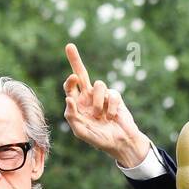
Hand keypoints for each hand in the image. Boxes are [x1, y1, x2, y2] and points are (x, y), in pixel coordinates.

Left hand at [63, 42, 150, 167]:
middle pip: (81, 74)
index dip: (70, 82)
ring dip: (99, 102)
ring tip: (101, 116)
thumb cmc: (99, 138)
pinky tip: (112, 117)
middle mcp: (88, 97)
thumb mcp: (81, 132)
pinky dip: (111, 108)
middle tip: (69, 46)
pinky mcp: (114, 97)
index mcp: (78, 105)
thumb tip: (69, 98)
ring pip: (98, 85)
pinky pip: (111, 94)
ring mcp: (102, 96)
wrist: (120, 142)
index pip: (70, 88)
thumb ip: (72, 117)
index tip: (73, 79)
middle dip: (75, 60)